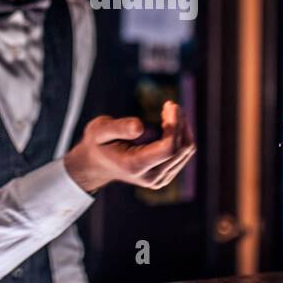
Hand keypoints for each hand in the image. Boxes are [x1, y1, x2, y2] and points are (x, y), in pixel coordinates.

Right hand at [64, 100, 195, 194]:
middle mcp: (152, 177)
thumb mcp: (99, 130)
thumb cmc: (97, 143)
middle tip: (170, 104)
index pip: (168, 148)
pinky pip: (183, 153)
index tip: (170, 105)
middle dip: (180, 122)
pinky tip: (168, 122)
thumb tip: (140, 126)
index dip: (175, 125)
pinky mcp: (166, 175)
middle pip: (180, 148)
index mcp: (135, 166)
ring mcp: (160, 179)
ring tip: (169, 109)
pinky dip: (180, 135)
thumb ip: (118, 128)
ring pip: (186, 151)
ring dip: (182, 127)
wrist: (96, 165)